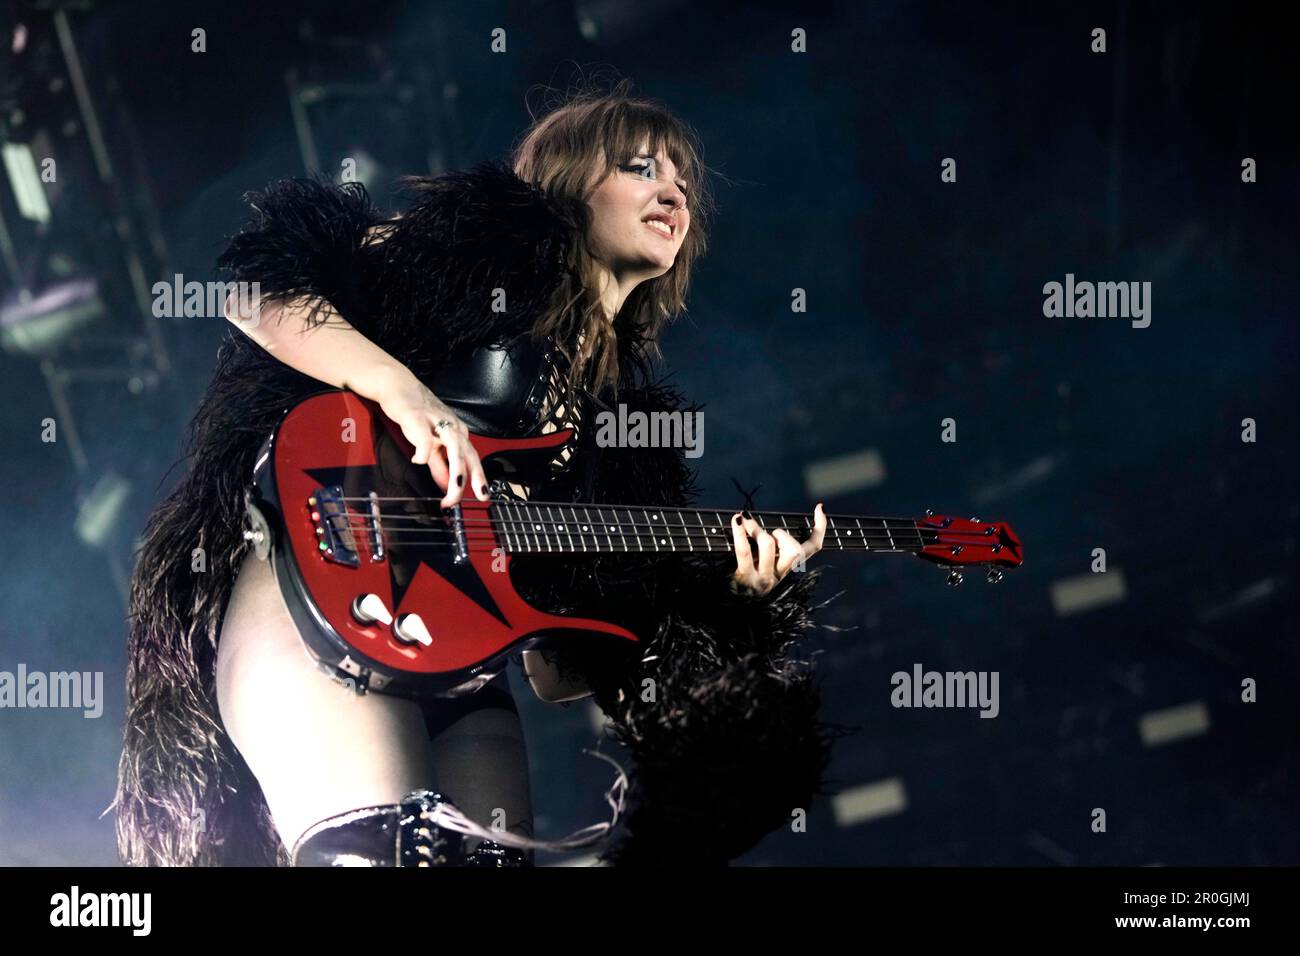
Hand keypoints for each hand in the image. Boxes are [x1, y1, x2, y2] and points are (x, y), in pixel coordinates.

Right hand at [373, 371, 488, 507]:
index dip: (477, 480)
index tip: (480, 497)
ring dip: (456, 469)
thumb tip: (447, 486)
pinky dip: (423, 451)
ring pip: (454, 446)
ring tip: (454, 489)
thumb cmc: (417, 414)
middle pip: (468, 454)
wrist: (398, 387)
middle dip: (475, 478)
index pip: (473, 459)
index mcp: (458, 433)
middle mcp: (452, 427)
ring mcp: (437, 421)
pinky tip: (418, 461)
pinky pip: (424, 437)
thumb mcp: (431, 443)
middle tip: (478, 496)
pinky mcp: (418, 416)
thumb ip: (439, 465)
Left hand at [728, 504, 826, 597]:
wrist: (732, 604)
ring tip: (745, 523)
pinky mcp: (745, 578)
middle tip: (766, 533)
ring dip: (756, 529)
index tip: (819, 509)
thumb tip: (770, 525)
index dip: (820, 528)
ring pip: (769, 546)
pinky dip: (739, 533)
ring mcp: (763, 578)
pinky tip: (737, 520)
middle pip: (795, 550)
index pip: (813, 548)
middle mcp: (779, 574)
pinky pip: (744, 551)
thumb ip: (772, 550)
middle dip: (781, 534)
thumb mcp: (764, 565)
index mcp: (787, 568)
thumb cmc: (747, 580)